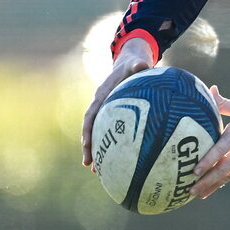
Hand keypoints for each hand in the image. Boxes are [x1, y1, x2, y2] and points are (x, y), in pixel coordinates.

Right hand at [82, 37, 153, 167]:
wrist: (132, 59)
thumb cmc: (134, 62)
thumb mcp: (136, 62)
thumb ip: (138, 65)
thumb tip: (143, 64)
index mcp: (103, 94)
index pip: (91, 114)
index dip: (88, 129)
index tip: (87, 144)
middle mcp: (101, 104)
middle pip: (91, 129)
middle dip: (89, 147)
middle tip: (90, 164)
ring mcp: (107, 110)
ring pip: (98, 132)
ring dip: (98, 150)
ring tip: (99, 170)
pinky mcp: (115, 114)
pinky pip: (111, 131)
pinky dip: (112, 145)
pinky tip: (120, 160)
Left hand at [190, 86, 229, 199]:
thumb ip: (224, 103)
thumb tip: (211, 89)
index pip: (220, 149)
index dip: (207, 161)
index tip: (194, 171)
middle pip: (223, 168)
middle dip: (206, 181)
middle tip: (191, 190)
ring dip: (215, 185)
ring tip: (201, 194)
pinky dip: (228, 178)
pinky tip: (218, 184)